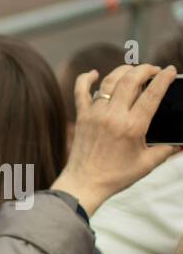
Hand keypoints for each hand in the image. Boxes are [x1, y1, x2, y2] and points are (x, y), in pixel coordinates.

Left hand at [50, 63, 179, 215]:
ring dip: (123, 71)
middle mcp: (113, 116)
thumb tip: (180, 143)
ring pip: (109, 81)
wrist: (83, 184)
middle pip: (131, 79)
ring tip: (134, 71)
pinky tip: (93, 73)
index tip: (171, 70)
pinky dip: (85, 79)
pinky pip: (80, 92)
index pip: (152, 93)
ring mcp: (95, 114)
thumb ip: (167, 150)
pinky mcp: (81, 117)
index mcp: (133, 126)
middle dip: (146, 69)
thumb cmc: (115, 176)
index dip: (164, 78)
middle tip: (154, 70)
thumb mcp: (147, 164)